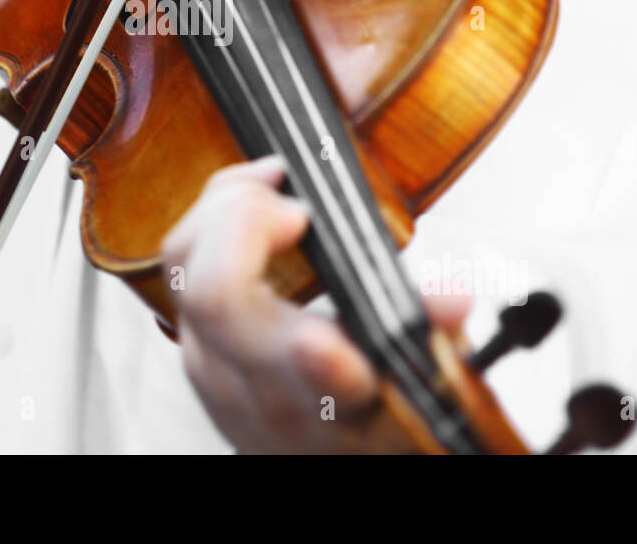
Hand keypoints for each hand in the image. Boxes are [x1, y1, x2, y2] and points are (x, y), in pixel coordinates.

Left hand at [162, 155, 466, 453]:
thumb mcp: (417, 385)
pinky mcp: (190, 340)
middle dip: (248, 226)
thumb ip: (433, 337)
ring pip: (186, 266)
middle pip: (219, 300)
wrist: (312, 458)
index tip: (321, 337)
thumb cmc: (368, 413)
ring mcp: (213, 365)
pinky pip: (181, 262)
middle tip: (299, 206)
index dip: (321, 369)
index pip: (318, 390)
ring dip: (227, 206)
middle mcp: (262, 392)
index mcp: (333, 409)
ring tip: (277, 178)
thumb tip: (454, 298)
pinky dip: (215, 215)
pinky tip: (255, 193)